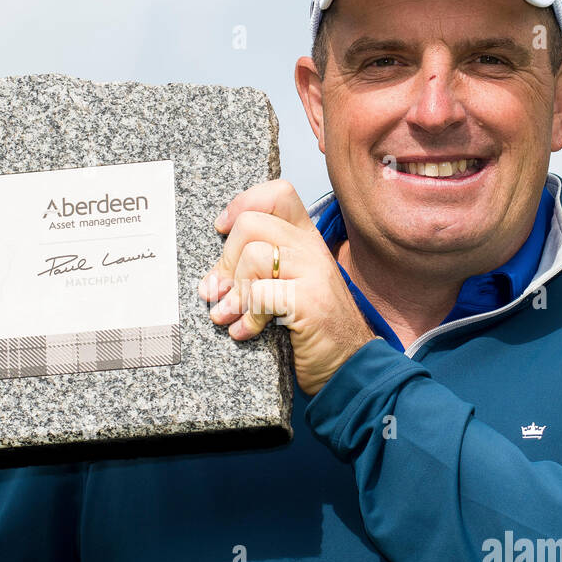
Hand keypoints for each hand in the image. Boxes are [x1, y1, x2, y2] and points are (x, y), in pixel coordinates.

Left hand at [198, 179, 375, 395]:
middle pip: (252, 224)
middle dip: (225, 260)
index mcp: (306, 240)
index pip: (278, 194)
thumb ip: (260, 271)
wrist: (349, 367)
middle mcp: (312, 250)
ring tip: (228, 316)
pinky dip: (246, 318)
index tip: (223, 229)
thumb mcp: (289, 288)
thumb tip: (212, 278)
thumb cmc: (314, 330)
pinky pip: (262, 295)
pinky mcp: (311, 302)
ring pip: (254, 257)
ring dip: (233, 293)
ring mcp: (315, 273)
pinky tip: (246, 332)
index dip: (243, 204)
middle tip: (220, 291)